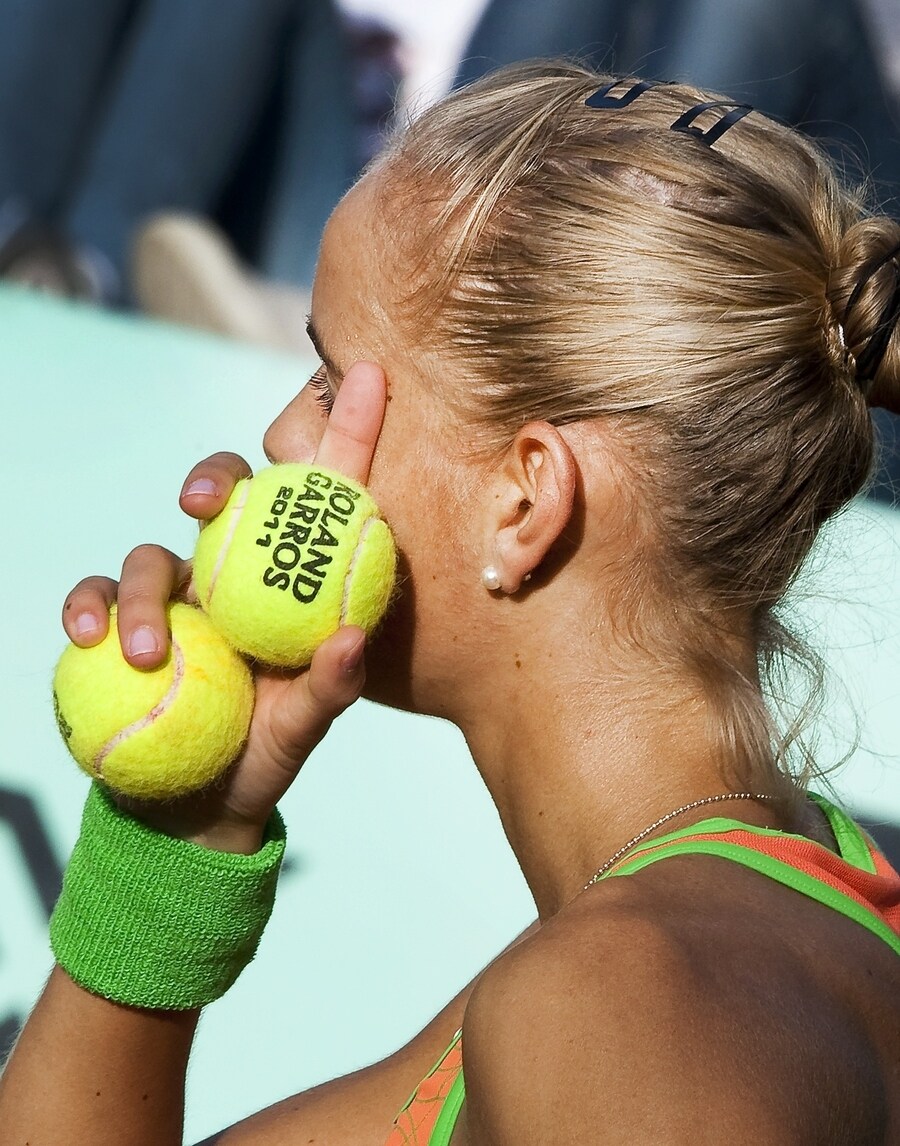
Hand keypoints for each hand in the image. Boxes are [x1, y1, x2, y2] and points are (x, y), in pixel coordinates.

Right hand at [61, 362, 387, 851]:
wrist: (199, 803)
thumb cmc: (266, 751)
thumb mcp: (305, 726)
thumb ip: (331, 687)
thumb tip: (352, 640)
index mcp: (290, 583)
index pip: (322, 499)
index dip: (345, 432)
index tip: (368, 377)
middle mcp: (235, 573)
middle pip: (225, 496)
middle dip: (214, 475)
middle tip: (203, 498)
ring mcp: (177, 598)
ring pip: (152, 554)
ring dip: (143, 589)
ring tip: (146, 649)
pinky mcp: (121, 627)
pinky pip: (96, 599)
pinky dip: (89, 609)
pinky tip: (90, 638)